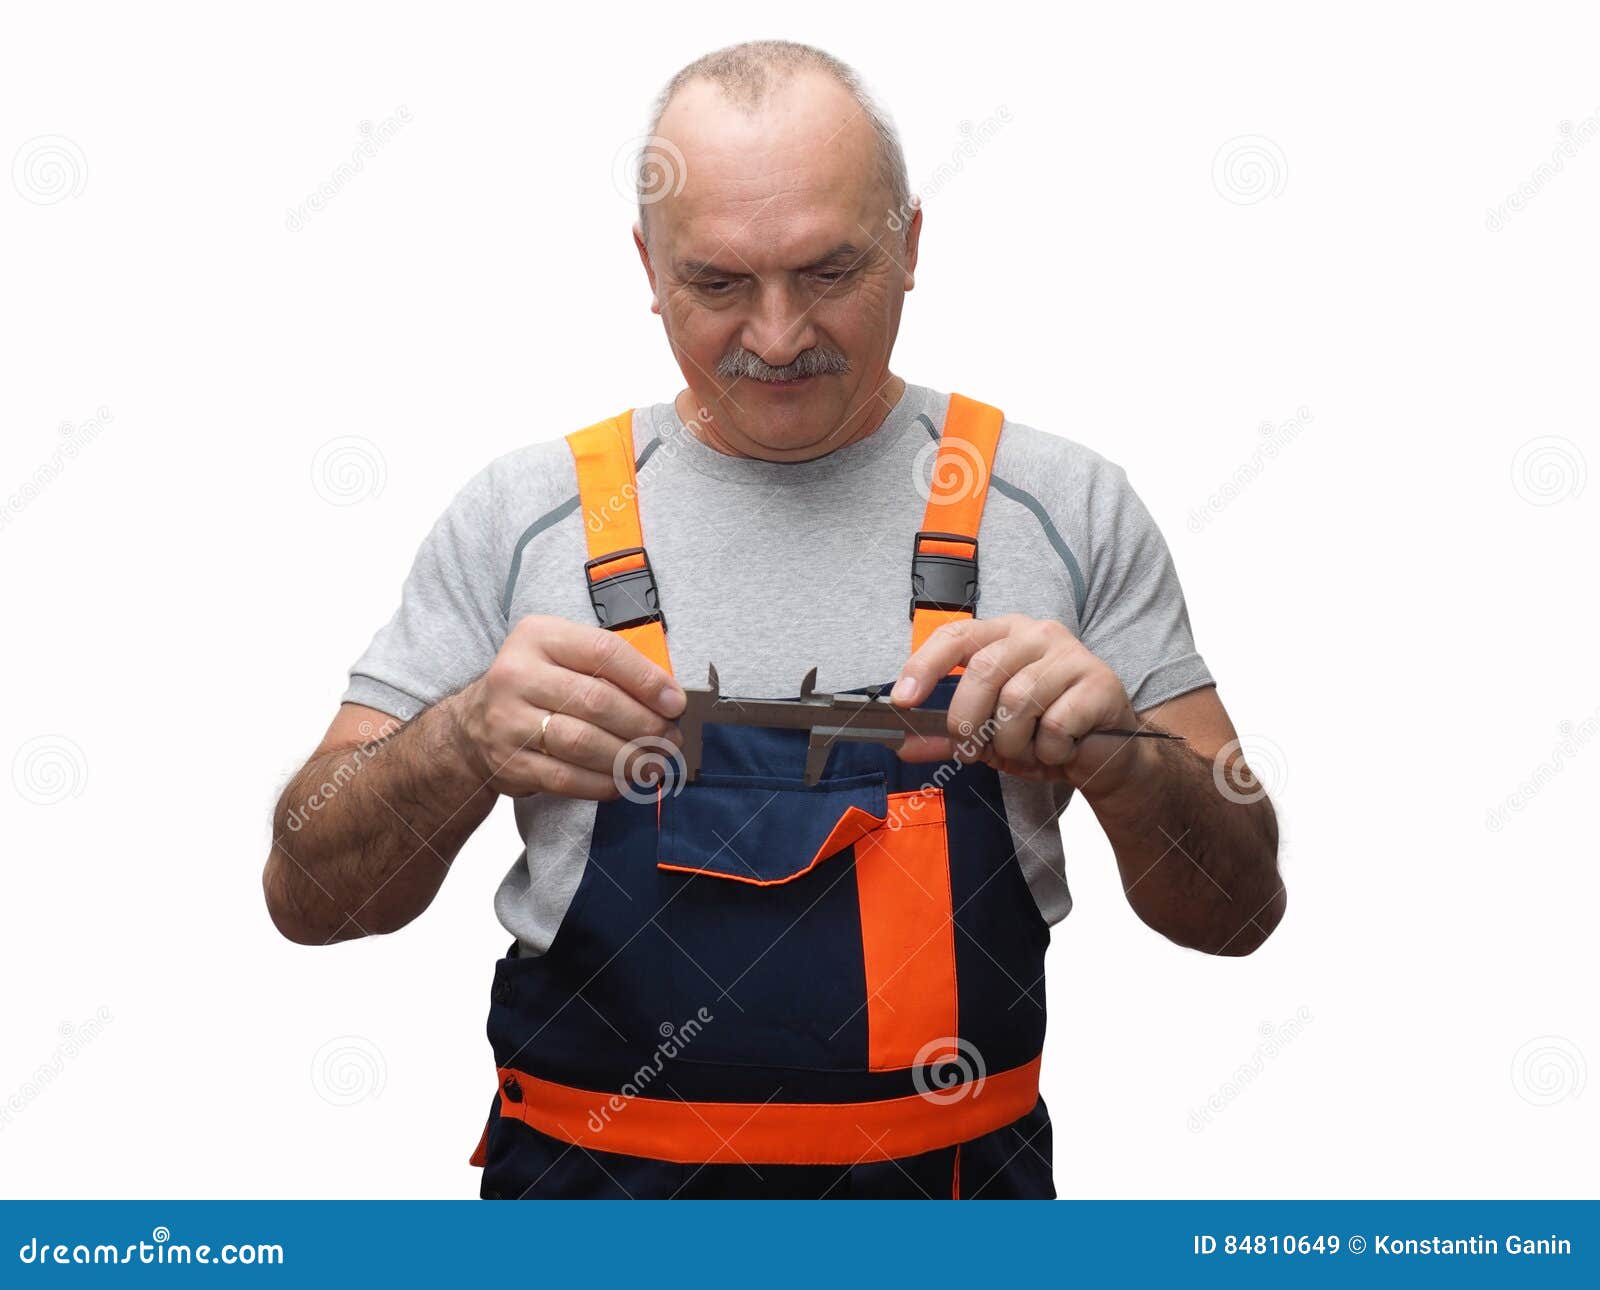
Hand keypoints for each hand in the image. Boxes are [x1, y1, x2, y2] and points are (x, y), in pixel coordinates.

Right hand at [447, 616, 685, 799]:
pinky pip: (566, 778)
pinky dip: (603, 783)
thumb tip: (669, 699)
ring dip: (629, 758)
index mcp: (538, 636)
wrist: (474, 725)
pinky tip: (623, 781)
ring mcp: (507, 720)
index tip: (675, 703)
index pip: (603, 652)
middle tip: (670, 739)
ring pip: (583, 743)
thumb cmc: (540, 686)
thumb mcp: (565, 656)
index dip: (647, 680)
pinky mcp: (507, 762)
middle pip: (596, 701)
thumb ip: (611, 667)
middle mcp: (516, 674)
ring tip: (655, 763)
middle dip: (644, 724)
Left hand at [890, 614, 1151, 792]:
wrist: (1108, 756)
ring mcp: (1072, 655)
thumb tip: (901, 746)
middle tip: (970, 752)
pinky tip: (1060, 749)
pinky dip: (1048, 751)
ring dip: (1013, 743)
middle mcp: (1038, 634)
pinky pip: (1054, 724)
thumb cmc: (1044, 735)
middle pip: (984, 671)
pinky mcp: (1100, 683)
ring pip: (1018, 701)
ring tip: (1027, 751)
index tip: (902, 698)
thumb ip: (947, 737)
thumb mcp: (989, 736)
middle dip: (967, 721)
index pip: (957, 636)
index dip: (924, 665)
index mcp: (1006, 634)